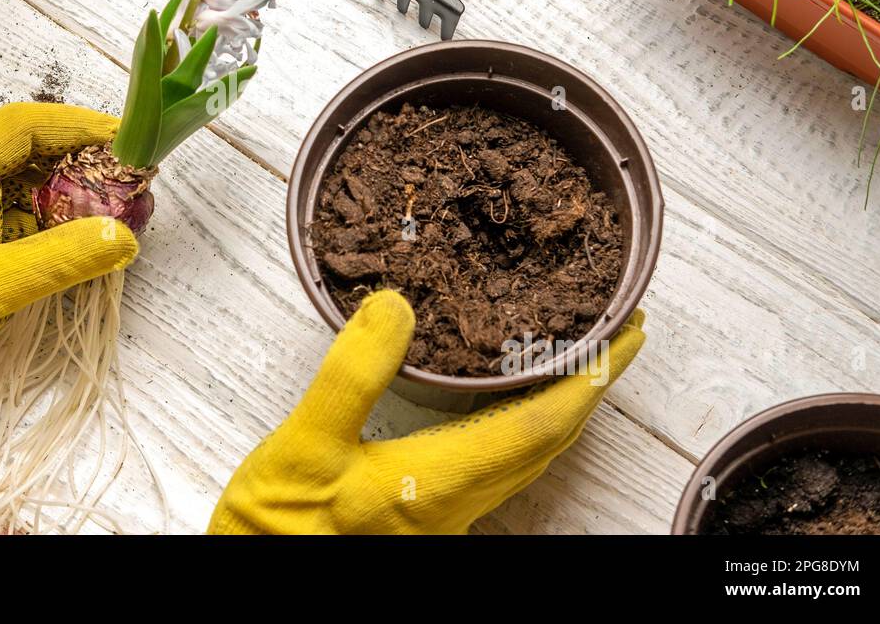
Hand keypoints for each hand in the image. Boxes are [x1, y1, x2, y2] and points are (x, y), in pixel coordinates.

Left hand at [0, 103, 138, 464]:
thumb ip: (64, 257)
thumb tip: (122, 237)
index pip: (22, 124)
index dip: (78, 126)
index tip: (123, 139)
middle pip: (10, 147)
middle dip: (66, 160)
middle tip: (116, 178)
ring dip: (43, 191)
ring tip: (92, 209)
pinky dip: (18, 216)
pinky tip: (47, 240)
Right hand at [209, 291, 644, 533]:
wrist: (257, 575)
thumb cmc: (277, 527)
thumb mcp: (303, 443)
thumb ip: (352, 376)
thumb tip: (397, 306)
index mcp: (438, 482)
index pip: (538, 426)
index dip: (587, 378)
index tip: (622, 336)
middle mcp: (456, 504)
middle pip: (546, 445)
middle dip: (590, 389)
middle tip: (616, 337)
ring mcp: (445, 515)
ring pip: (526, 459)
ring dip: (561, 410)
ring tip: (576, 362)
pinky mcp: (426, 515)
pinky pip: (499, 466)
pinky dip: (523, 427)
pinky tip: (506, 405)